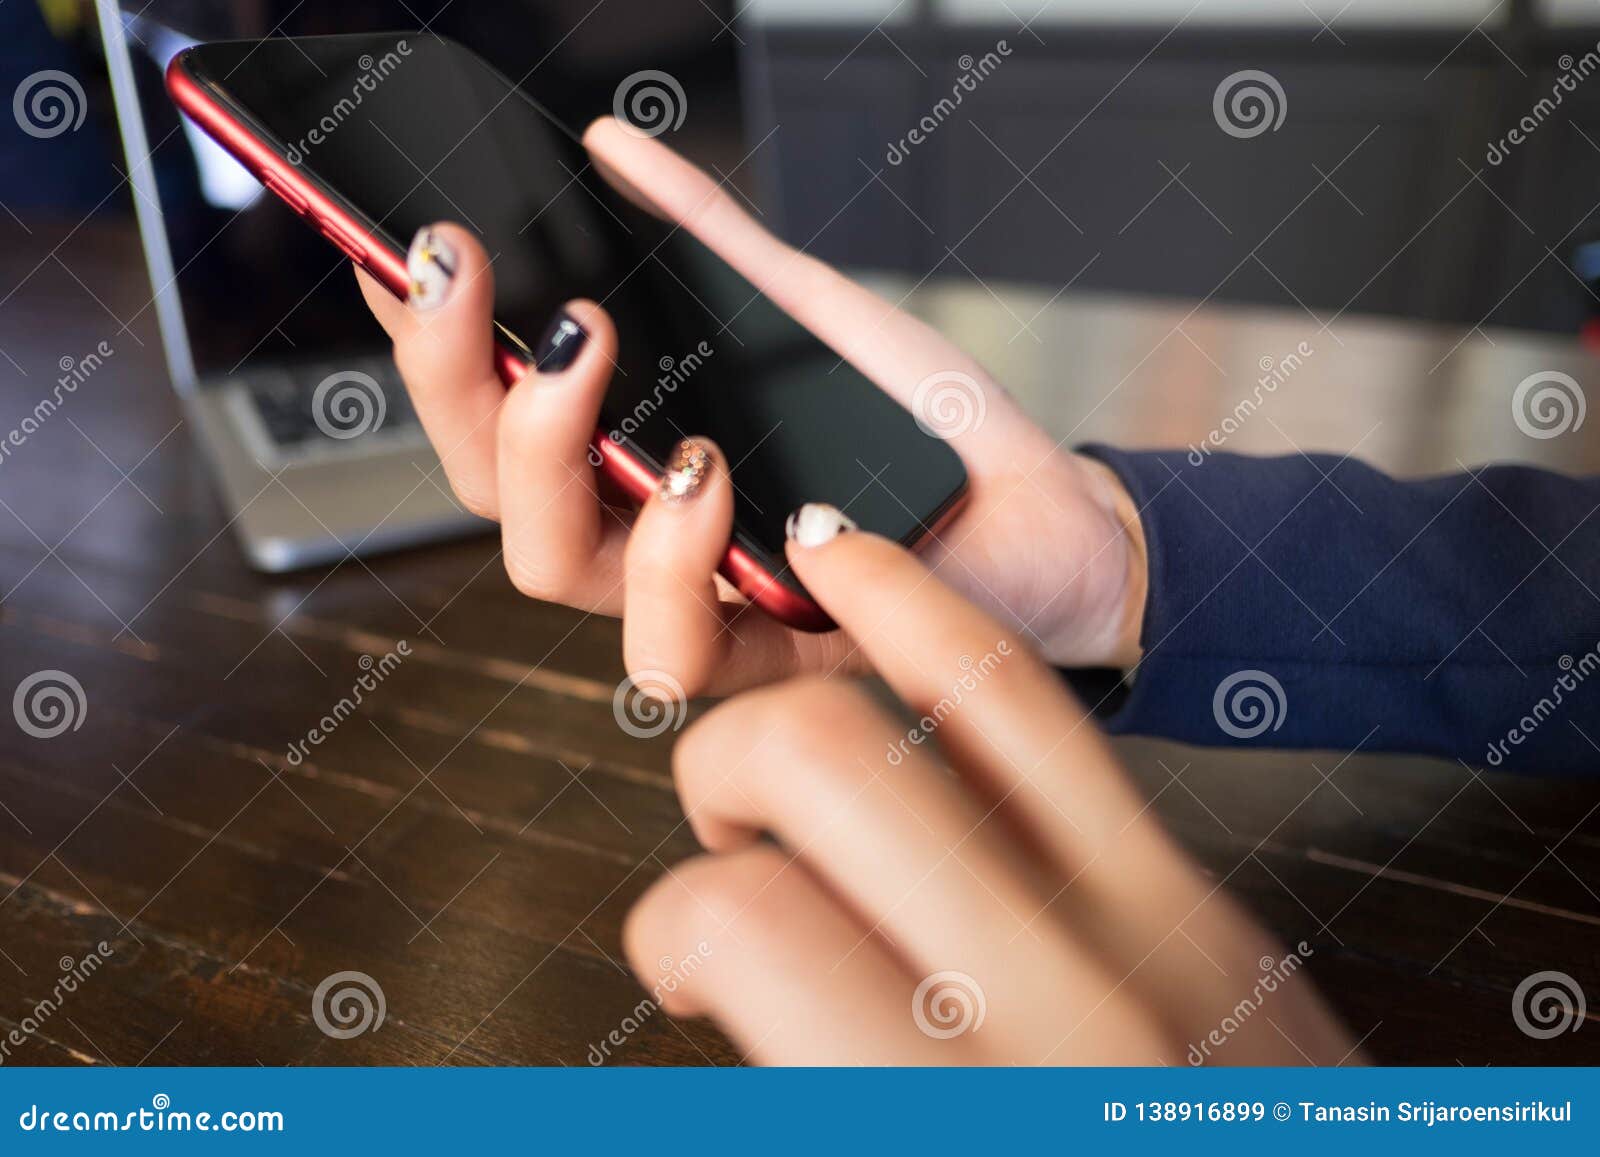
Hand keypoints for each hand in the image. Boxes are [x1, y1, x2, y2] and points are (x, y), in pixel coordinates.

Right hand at [356, 117, 1147, 697]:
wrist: (1051, 520)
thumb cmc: (928, 430)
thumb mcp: (814, 310)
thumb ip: (714, 241)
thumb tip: (611, 148)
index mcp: (638, 454)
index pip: (496, 408)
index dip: (432, 339)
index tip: (409, 246)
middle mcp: (645, 533)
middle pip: (490, 489)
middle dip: (455, 377)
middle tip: (466, 272)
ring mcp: (697, 598)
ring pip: (549, 568)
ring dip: (550, 455)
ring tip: (595, 358)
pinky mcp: (765, 659)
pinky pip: (673, 650)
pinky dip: (678, 557)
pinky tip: (716, 476)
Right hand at [621, 522, 1354, 1064]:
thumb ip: (809, 1071)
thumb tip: (723, 970)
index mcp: (949, 1104)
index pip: (737, 913)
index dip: (674, 924)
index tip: (691, 955)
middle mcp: (1062, 997)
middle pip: (820, 756)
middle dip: (727, 773)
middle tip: (734, 842)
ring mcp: (1151, 923)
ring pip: (938, 685)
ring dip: (819, 676)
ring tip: (785, 726)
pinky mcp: (1199, 891)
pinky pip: (1042, 710)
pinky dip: (931, 622)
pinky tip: (867, 577)